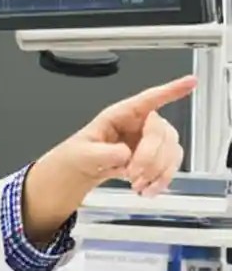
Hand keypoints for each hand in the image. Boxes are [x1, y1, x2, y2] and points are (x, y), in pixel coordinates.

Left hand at [49, 74, 193, 196]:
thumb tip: (126, 154)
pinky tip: (147, 189)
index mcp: (120, 115)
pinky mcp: (157, 156)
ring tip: (136, 184)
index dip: (170, 90)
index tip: (190, 82)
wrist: (82, 171)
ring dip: (157, 171)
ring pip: (171, 150)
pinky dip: (162, 180)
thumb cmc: (80, 154)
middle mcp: (140, 124)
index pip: (148, 99)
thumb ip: (103, 153)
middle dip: (149, 157)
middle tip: (132, 174)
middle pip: (160, 133)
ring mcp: (151, 140)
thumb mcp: (83, 153)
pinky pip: (171, 165)